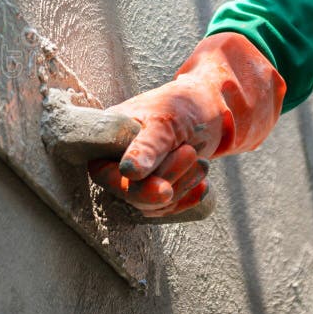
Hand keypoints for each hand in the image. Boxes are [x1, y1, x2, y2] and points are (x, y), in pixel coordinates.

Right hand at [88, 32, 285, 216]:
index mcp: (105, 139)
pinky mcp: (152, 189)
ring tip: (201, 161)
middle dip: (167, 177)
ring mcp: (132, 178)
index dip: (132, 186)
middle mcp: (112, 161)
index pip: (105, 173)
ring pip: (149, 204)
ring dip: (181, 185)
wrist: (207, 109)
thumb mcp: (165, 122)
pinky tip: (203, 185)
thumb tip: (128, 172)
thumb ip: (147, 146)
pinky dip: (186, 197)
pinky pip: (164, 208)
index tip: (166, 191)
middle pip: (129, 192)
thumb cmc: (181, 105)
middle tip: (191, 153)